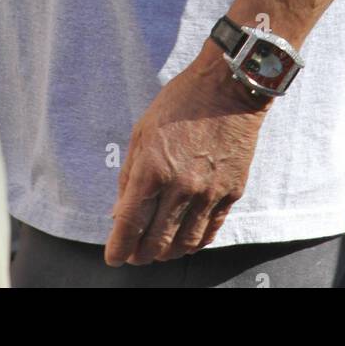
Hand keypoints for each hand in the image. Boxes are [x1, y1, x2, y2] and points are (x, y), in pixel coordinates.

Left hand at [104, 54, 267, 266]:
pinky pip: (210, 231)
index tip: (114, 257)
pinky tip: (185, 240)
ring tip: (158, 250)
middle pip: (156, 242)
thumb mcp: (142, 132)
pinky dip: (194, 242)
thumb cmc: (180, 104)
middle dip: (140, 254)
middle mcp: (181, 186)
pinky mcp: (231, 193)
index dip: (119, 247)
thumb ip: (129, 176)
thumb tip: (119, 213)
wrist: (228, 89)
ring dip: (167, 253)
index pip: (130, 224)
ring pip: (184, 244)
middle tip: (134, 254)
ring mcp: (209, 192)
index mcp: (153, 168)